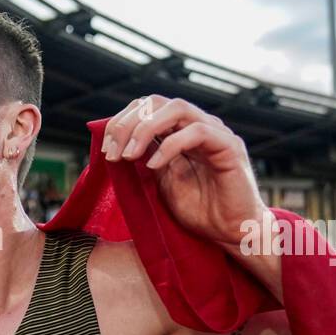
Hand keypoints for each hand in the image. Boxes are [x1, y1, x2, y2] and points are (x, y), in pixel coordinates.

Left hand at [101, 95, 267, 252]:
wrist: (230, 232)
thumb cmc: (199, 210)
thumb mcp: (162, 181)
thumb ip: (147, 158)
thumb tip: (118, 144)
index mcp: (180, 131)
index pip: (148, 107)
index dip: (122, 121)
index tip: (105, 148)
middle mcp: (198, 125)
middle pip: (157, 102)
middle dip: (128, 123)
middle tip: (112, 152)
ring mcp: (215, 133)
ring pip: (177, 108)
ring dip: (145, 129)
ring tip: (128, 156)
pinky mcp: (229, 146)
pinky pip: (197, 132)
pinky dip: (170, 146)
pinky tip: (153, 166)